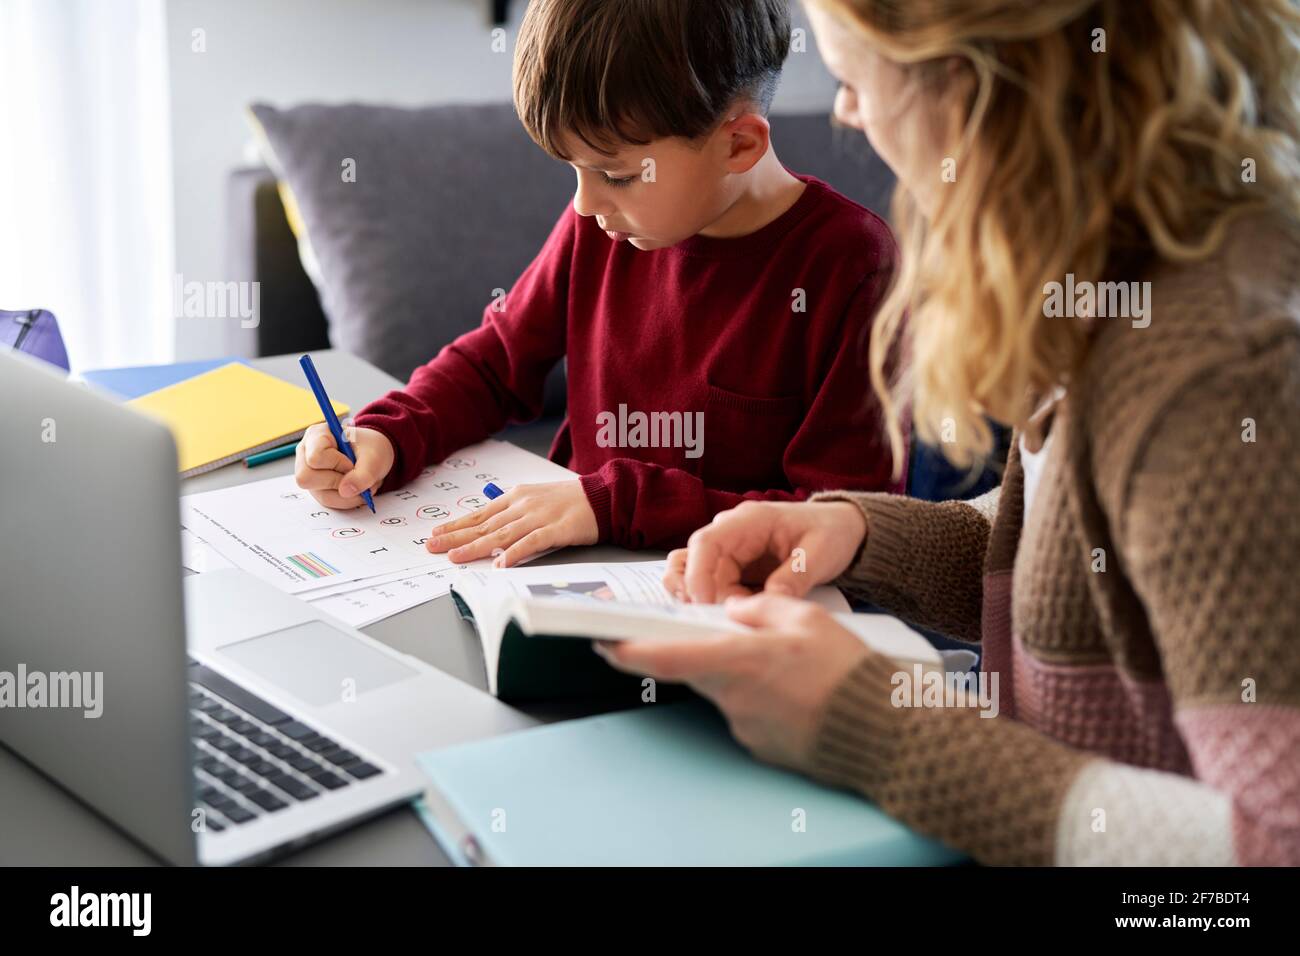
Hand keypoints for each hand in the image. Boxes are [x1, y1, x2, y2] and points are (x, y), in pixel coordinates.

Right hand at [294, 423, 394, 509]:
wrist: (374, 456)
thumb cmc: (371, 449)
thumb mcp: (374, 457)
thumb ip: (363, 474)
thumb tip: (345, 492)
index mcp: (316, 436)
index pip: (315, 457)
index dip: (336, 464)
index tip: (352, 462)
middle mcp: (306, 455)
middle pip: (306, 478)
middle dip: (337, 481)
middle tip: (355, 474)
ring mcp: (309, 474)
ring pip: (320, 494)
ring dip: (347, 494)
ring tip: (362, 484)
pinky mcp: (317, 489)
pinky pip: (328, 502)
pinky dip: (347, 500)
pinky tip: (357, 490)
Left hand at [425, 480, 598, 566]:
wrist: (602, 496)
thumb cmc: (570, 499)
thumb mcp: (536, 498)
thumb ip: (514, 510)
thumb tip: (491, 524)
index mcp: (516, 497)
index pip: (480, 513)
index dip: (457, 524)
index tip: (437, 533)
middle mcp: (522, 506)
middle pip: (484, 524)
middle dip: (456, 537)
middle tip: (433, 546)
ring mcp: (538, 517)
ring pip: (501, 534)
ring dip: (476, 547)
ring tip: (456, 557)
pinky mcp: (555, 530)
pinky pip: (531, 543)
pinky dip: (514, 554)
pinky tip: (500, 564)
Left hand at [597, 593, 872, 771]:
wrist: (883, 732)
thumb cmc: (848, 672)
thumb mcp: (808, 618)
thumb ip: (762, 608)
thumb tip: (735, 609)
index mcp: (739, 661)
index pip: (668, 657)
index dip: (630, 652)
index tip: (605, 644)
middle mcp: (733, 698)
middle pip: (697, 671)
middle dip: (705, 653)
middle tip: (739, 641)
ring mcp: (745, 727)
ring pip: (726, 691)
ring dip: (743, 676)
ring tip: (792, 669)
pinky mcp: (760, 747)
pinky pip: (748, 713)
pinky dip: (763, 700)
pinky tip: (798, 693)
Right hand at [662, 500, 867, 603]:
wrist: (839, 530)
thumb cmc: (829, 531)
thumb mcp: (819, 553)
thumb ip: (794, 576)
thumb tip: (771, 601)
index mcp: (748, 521)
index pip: (706, 542)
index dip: (697, 573)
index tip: (703, 602)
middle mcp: (731, 535)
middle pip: (694, 564)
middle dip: (701, 595)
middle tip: (722, 618)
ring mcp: (730, 553)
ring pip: (696, 577)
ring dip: (705, 600)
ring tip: (729, 618)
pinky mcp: (734, 571)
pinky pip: (713, 588)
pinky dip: (719, 605)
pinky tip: (738, 617)